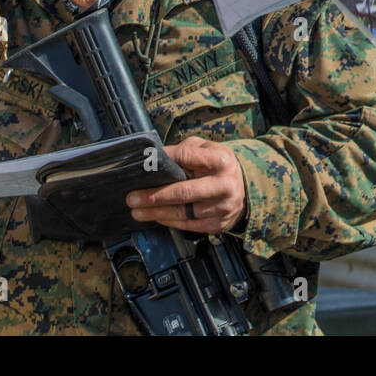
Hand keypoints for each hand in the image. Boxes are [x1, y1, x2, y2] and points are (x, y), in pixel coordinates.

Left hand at [125, 137, 246, 233]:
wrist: (242, 188)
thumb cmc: (218, 166)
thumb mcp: (207, 149)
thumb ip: (185, 150)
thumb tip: (156, 157)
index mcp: (221, 160)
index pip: (186, 156)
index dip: (164, 158)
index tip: (144, 162)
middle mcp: (224, 185)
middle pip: (184, 192)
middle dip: (154, 196)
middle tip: (132, 198)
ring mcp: (222, 207)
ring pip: (183, 212)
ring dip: (156, 212)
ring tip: (137, 211)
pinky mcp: (218, 224)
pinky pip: (188, 225)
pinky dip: (169, 221)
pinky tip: (156, 216)